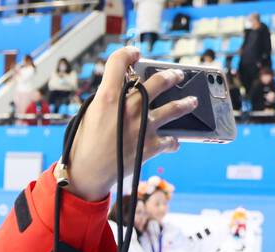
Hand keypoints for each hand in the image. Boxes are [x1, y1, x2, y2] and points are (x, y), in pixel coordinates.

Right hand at [63, 47, 200, 201]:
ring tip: (192, 101)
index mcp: (107, 97)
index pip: (119, 62)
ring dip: (186, 103)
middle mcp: (129, 108)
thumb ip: (105, 100)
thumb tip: (122, 92)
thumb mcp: (87, 116)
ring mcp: (143, 126)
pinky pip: (171, 140)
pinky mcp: (150, 146)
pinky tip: (174, 141)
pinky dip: (173, 141)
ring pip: (175, 107)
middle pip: (159, 81)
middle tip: (176, 75)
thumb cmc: (82, 146)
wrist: (85, 175)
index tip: (134, 54)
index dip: (128, 53)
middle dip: (171, 75)